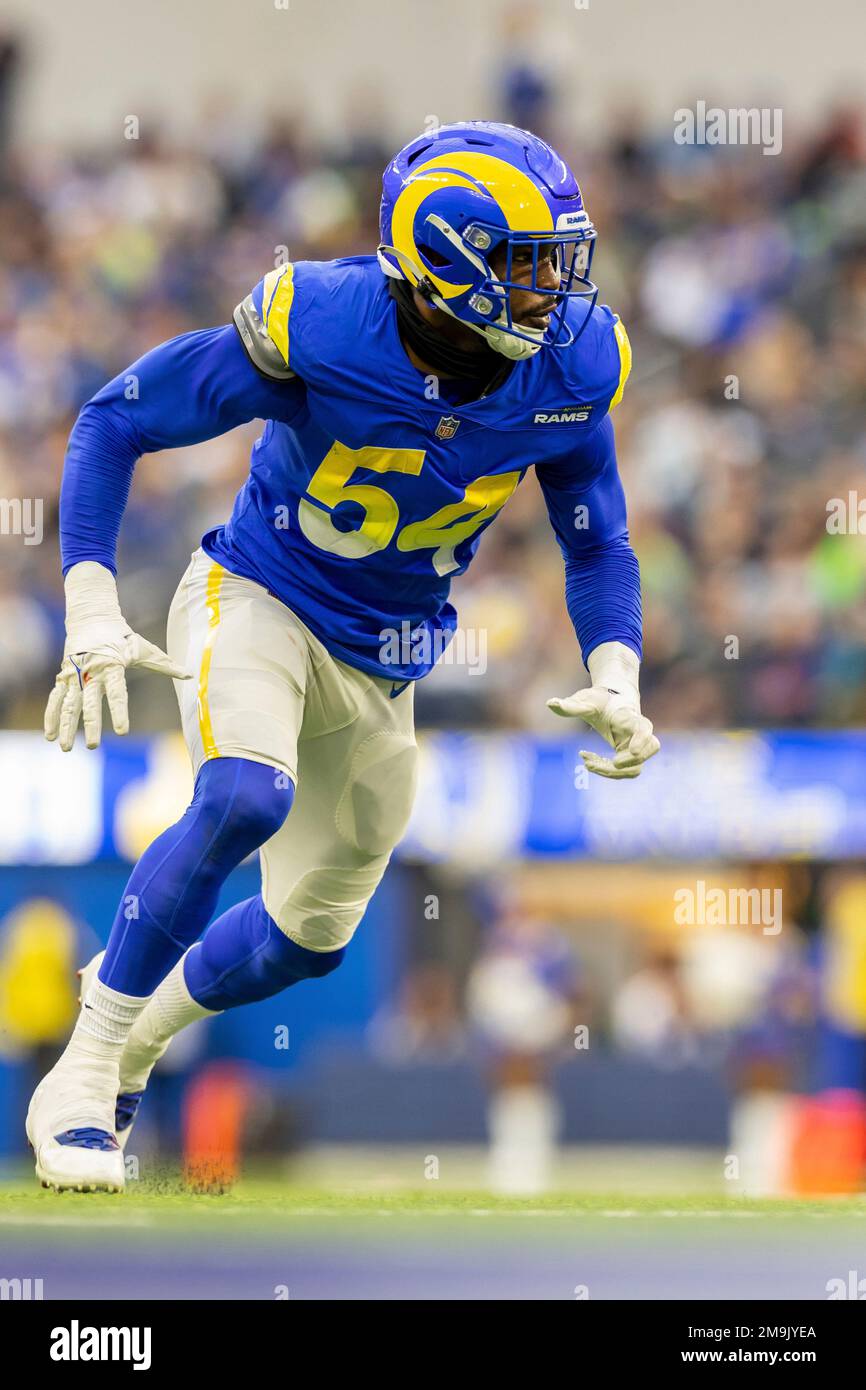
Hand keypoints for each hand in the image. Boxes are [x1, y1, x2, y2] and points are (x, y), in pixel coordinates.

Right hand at [44, 562, 190, 751]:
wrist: (91, 617)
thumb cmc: (121, 636)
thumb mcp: (143, 648)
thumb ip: (165, 665)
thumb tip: (190, 675)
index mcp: (112, 667)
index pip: (117, 693)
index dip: (119, 712)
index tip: (122, 731)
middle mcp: (90, 672)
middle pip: (89, 703)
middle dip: (91, 725)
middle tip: (93, 746)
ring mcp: (74, 675)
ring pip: (69, 704)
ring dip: (65, 727)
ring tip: (64, 748)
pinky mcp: (63, 676)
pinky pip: (56, 699)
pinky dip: (51, 716)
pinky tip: (49, 735)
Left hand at [546, 642, 659, 779]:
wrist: (612, 703)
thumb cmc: (600, 700)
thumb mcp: (585, 700)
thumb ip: (571, 705)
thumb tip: (550, 703)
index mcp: (630, 717)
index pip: (644, 729)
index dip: (642, 740)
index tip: (631, 750)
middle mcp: (639, 733)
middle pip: (647, 752)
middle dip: (627, 763)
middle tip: (608, 763)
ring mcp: (637, 747)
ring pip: (636, 768)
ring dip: (611, 772)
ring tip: (587, 762)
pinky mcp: (630, 757)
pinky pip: (625, 772)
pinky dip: (606, 771)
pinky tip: (588, 760)